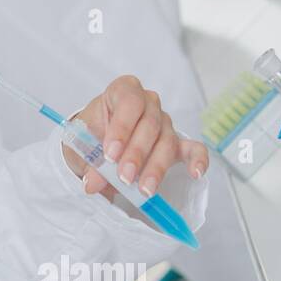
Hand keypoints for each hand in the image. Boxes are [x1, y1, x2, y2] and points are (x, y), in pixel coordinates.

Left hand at [61, 75, 208, 200]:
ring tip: (143, 189)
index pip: (129, 102)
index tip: (110, 154)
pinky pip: (193, 148)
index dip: (122, 128)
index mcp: (123, 91)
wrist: (96, 141)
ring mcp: (164, 122)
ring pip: (166, 141)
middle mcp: (148, 103)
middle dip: (136, 154)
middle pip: (149, 125)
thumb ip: (90, 162)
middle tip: (124, 177)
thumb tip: (93, 184)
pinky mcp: (176, 143)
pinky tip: (196, 173)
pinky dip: (197, 160)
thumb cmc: (91, 134)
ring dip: (155, 167)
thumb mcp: (83, 145)